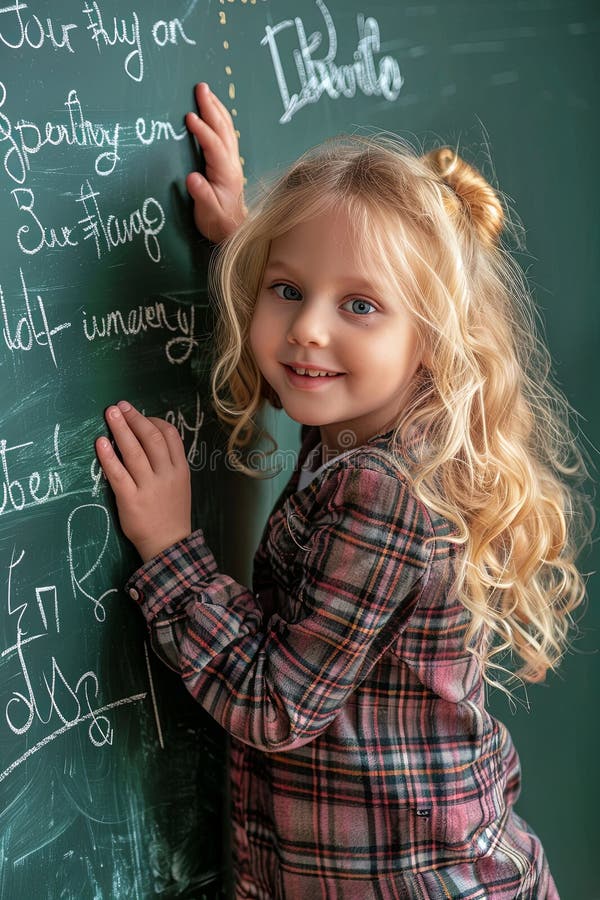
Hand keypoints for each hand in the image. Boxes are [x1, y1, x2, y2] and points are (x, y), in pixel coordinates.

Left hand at [95, 402, 191, 563]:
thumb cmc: (171, 512)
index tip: (139, 415)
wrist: (168, 544)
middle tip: (120, 406)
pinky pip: (118, 473)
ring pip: (134, 451)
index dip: (153, 420)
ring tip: (110, 414)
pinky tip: (101, 442)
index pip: (170, 435)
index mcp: (180, 469)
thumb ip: (169, 461)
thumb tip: (148, 435)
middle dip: (135, 418)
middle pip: (152, 438)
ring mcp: (149, 487)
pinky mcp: (131, 500)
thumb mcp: (180, 483)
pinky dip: (109, 456)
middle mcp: (166, 475)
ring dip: (121, 429)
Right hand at [185, 82, 246, 242]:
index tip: (190, 117)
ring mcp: (232, 161)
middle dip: (211, 108)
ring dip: (216, 108)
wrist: (234, 229)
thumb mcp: (209, 214)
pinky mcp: (229, 162)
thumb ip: (202, 196)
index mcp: (226, 173)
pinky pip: (225, 134)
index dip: (203, 131)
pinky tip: (213, 109)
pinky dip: (219, 118)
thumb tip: (192, 178)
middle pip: (223, 130)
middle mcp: (231, 163)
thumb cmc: (219, 223)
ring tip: (206, 91)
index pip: (214, 146)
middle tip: (200, 88)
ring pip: (226, 129)